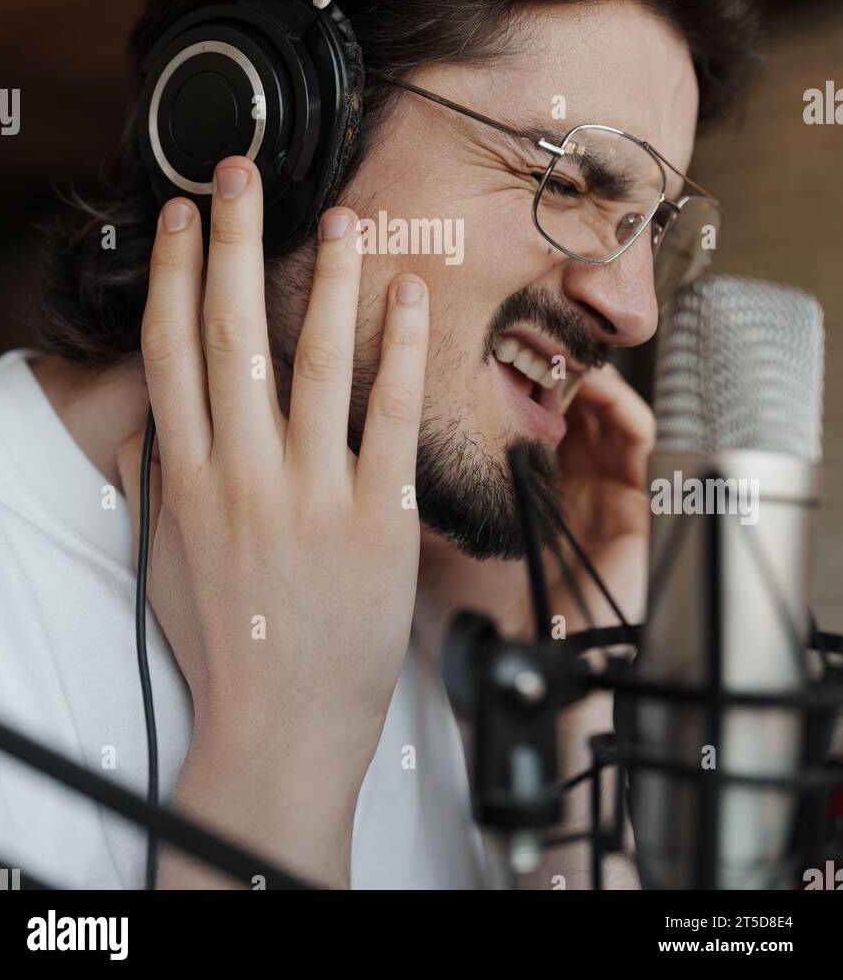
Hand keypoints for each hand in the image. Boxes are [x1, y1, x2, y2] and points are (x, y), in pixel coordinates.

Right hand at [116, 156, 428, 885]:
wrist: (282, 724)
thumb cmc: (230, 641)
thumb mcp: (169, 556)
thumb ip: (159, 479)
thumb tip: (151, 417)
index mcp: (188, 476)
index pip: (170, 350)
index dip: (171, 272)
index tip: (179, 216)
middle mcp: (242, 471)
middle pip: (230, 332)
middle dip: (231, 241)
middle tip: (239, 173)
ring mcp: (310, 490)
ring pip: (313, 359)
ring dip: (323, 277)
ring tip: (339, 214)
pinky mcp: (375, 516)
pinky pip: (390, 415)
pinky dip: (399, 350)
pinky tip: (405, 296)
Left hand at [415, 363, 652, 652]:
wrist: (514, 666)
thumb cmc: (466, 614)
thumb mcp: (418, 531)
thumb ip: (403, 480)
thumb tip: (361, 422)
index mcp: (510, 486)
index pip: (515, 411)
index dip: (502, 373)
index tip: (477, 341)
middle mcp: (556, 484)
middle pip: (560, 402)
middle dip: (542, 362)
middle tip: (518, 334)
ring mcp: (594, 492)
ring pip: (599, 407)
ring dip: (581, 373)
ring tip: (555, 352)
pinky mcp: (630, 504)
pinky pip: (638, 435)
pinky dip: (620, 398)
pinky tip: (592, 385)